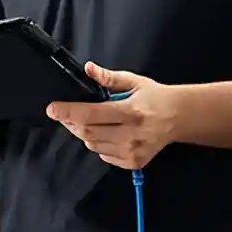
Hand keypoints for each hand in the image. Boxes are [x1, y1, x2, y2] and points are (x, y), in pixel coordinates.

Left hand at [46, 62, 179, 170]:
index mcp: (131, 112)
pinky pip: (104, 155)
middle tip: (65, 113)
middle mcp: (132, 135)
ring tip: (89, 121)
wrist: (179, 118)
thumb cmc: (154, 98)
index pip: (91, 115)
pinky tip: (107, 133)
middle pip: (88, 133)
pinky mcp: (134, 163)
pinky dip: (98, 144)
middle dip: (71, 122)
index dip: (68, 112)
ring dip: (84, 133)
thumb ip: (108, 77)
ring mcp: (133, 151)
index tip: (52, 108)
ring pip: (93, 145)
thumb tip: (88, 68)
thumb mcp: (133, 82)